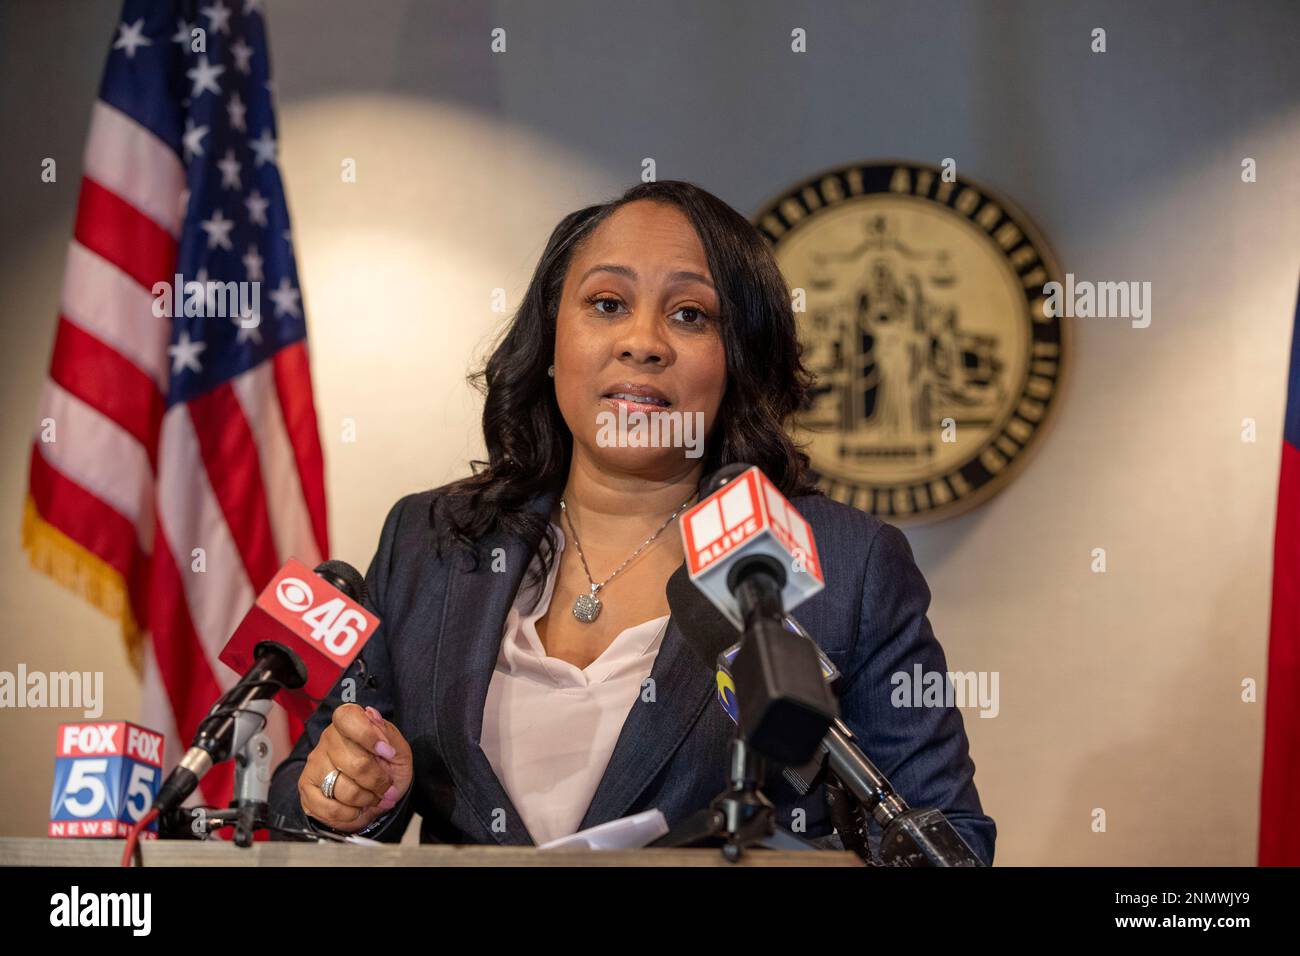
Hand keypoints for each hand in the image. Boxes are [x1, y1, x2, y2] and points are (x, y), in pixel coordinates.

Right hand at [297, 703, 412, 832]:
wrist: (373, 794)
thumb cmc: (386, 768)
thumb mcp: (398, 751)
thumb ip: (388, 735)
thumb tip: (372, 716)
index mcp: (348, 723)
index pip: (347, 718)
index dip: (368, 735)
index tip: (387, 752)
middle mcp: (327, 740)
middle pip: (355, 764)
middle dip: (378, 782)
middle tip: (387, 788)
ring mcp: (315, 765)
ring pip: (344, 790)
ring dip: (367, 800)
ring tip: (374, 799)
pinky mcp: (307, 790)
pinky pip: (330, 809)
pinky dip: (351, 815)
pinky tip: (358, 809)